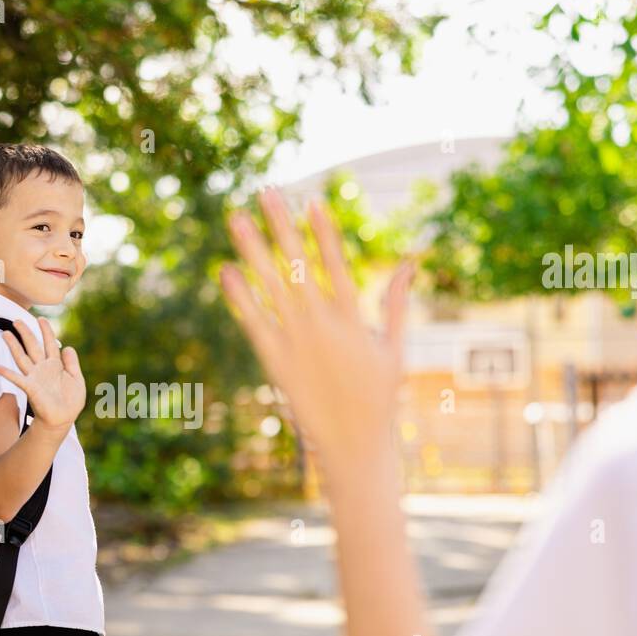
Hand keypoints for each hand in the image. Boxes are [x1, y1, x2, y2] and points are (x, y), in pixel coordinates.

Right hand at [0, 317, 85, 432]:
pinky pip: (17, 379)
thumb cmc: (70, 401)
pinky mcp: (30, 388)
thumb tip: (68, 347)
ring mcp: (35, 377)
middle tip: (17, 320)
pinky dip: (7, 373)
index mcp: (55, 364)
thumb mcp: (77, 379)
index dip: (46, 331)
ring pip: (22, 358)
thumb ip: (72, 363)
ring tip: (5, 334)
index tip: (41, 319)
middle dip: (25, 333)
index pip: (49, 343)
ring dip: (14, 346)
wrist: (62, 420)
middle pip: (32, 346)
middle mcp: (43, 368)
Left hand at [220, 187, 414, 469]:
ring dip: (252, 250)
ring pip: (271, 287)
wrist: (354, 444)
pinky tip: (226, 270)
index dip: (323, 231)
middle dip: (280, 227)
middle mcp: (323, 326)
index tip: (311, 199)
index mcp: (354, 320)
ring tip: (236, 218)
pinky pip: (253, 323)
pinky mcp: (276, 362)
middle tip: (265, 191)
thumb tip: (410, 264)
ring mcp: (297, 344)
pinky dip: (240, 297)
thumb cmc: (379, 396)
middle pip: (298, 266)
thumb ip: (398, 302)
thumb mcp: (396, 347)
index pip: (336, 265)